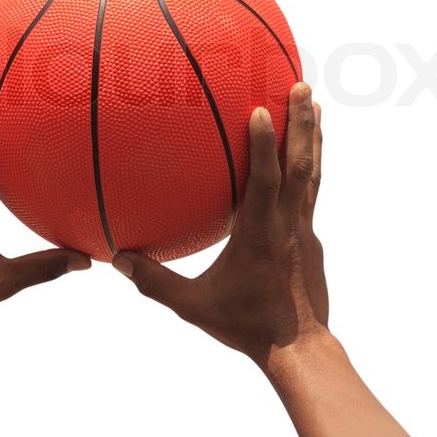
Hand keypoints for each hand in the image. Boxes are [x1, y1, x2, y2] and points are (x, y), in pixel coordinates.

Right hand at [112, 82, 325, 367]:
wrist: (299, 351)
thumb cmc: (245, 325)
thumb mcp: (194, 306)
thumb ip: (156, 282)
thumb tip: (119, 259)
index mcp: (259, 233)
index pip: (265, 180)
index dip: (264, 144)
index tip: (263, 108)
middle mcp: (288, 224)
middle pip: (301, 166)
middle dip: (304, 123)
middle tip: (304, 86)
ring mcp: (305, 230)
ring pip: (313, 175)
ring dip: (314, 138)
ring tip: (317, 106)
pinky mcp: (312, 240)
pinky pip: (311, 193)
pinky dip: (311, 166)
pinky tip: (306, 157)